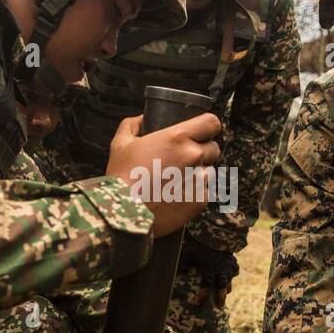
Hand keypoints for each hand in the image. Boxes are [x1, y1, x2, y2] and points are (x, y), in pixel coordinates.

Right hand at [106, 113, 222, 236]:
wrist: (124, 213)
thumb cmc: (121, 177)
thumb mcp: (120, 143)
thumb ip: (132, 125)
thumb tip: (142, 119)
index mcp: (178, 137)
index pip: (211, 123)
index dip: (208, 127)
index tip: (202, 133)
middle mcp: (194, 156)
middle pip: (213, 148)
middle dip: (202, 152)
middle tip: (182, 161)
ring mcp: (199, 178)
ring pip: (209, 171)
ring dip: (198, 174)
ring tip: (175, 182)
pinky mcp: (201, 200)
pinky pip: (204, 192)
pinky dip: (193, 193)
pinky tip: (175, 196)